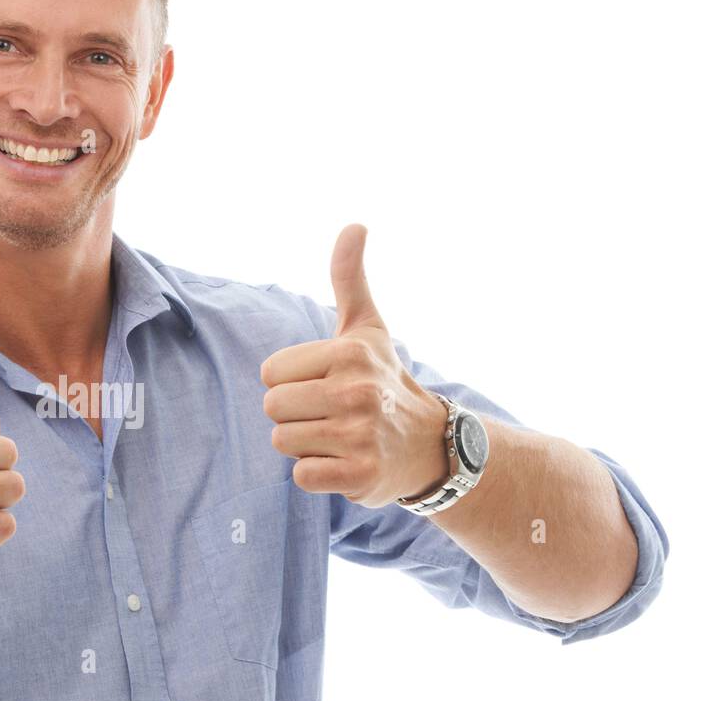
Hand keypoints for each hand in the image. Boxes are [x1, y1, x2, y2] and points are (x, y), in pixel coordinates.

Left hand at [259, 225, 448, 507]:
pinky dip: (317, 473)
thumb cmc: (384, 380)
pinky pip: (301, 476)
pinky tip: (344, 462)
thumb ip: (350, 278)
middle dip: (295, 414)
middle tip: (331, 414)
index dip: (291, 381)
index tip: (325, 384)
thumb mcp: (368, 327)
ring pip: (284, 442)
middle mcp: (356, 393)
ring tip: (338, 437)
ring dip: (306, 444)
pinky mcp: (360, 476)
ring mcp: (360, 436)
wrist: (431, 445)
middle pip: (273, 407)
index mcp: (349, 353)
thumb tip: (355, 224)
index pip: (270, 374)